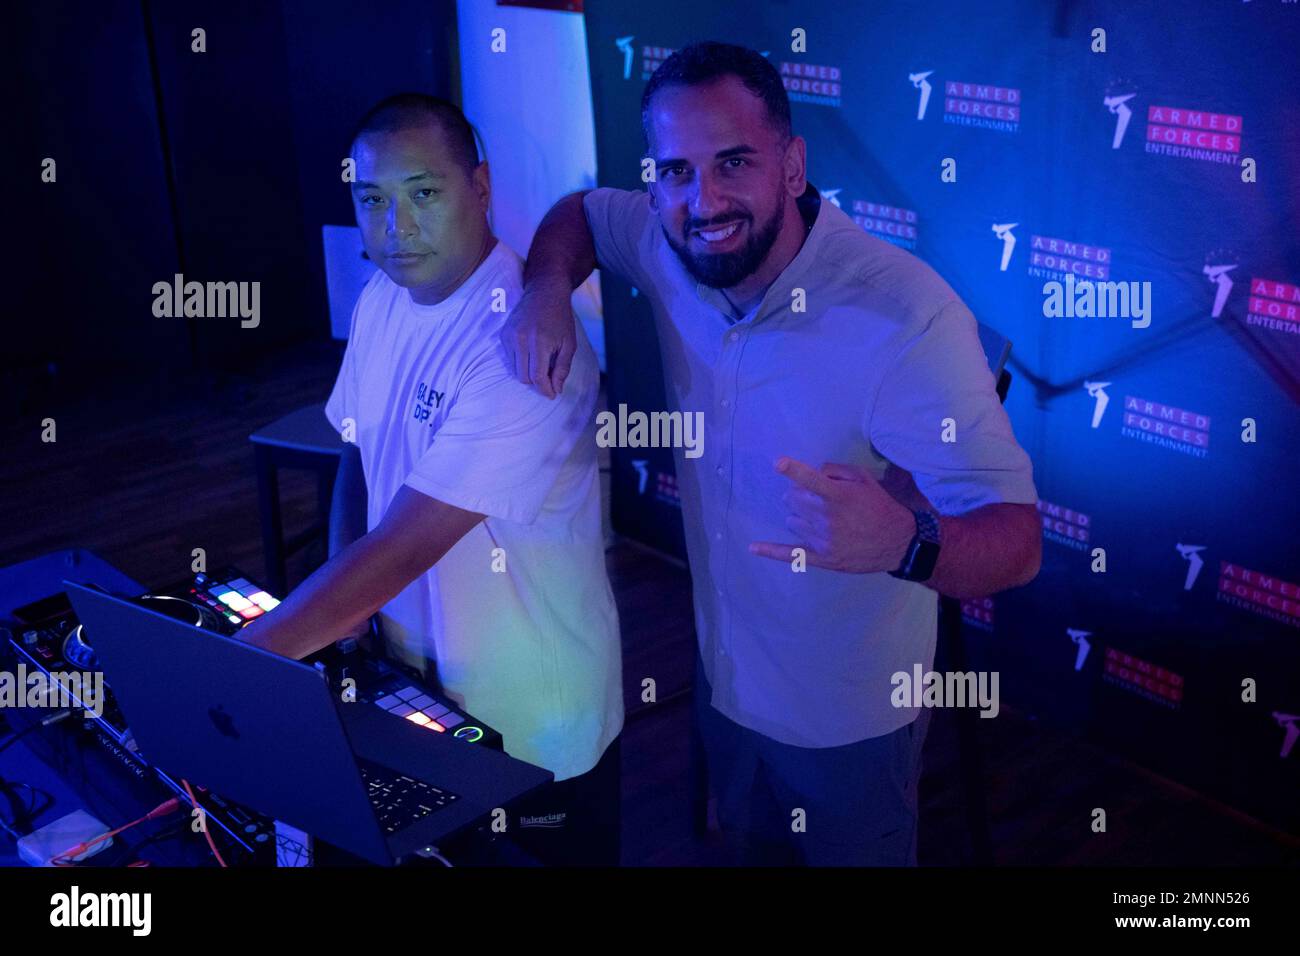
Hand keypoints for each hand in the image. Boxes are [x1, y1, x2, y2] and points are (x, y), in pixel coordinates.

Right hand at [500, 280, 576, 398]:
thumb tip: (556, 390)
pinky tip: (530, 350)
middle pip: (524, 377)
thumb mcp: (569, 344)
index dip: (545, 390)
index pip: (538, 377)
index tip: (552, 395)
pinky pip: (509, 359)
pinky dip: (520, 361)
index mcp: (540, 342)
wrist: (544, 292)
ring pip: (515, 370)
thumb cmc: (560, 319)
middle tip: (548, 377)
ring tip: (540, 360)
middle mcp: (522, 340)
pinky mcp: (503, 335)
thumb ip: (562, 368)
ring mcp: (510, 336)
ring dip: (528, 372)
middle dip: (537, 382)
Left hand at [749, 457, 916, 573]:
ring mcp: (823, 540)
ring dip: (800, 516)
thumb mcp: (866, 480)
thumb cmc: (881, 507)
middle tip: (815, 498)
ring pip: (792, 521)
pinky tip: (753, 547)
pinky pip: (791, 554)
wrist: (899, 543)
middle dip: (798, 495)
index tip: (778, 463)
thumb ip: (838, 471)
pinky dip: (771, 550)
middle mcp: (827, 518)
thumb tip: (814, 471)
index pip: (812, 480)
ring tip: (820, 518)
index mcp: (839, 497)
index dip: (793, 470)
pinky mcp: (822, 558)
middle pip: (792, 499)